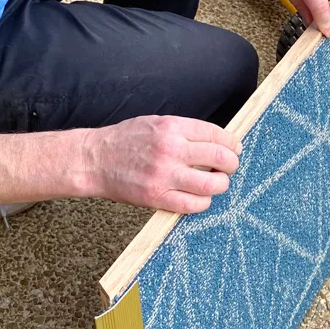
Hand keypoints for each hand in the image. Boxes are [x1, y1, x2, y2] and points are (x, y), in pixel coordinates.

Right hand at [81, 115, 241, 212]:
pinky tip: (199, 197)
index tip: (235, 148)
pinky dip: (203, 202)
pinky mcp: (156, 197)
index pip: (216, 134)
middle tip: (229, 167)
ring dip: (220, 185)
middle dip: (231, 164)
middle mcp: (170, 149)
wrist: (95, 160)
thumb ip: (185, 131)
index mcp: (171, 127)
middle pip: (220, 158)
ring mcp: (164, 175)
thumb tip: (217, 141)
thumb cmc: (126, 140)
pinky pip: (193, 205)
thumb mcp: (156, 123)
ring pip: (212, 184)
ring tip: (216, 183)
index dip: (232, 143)